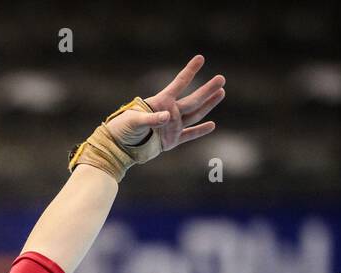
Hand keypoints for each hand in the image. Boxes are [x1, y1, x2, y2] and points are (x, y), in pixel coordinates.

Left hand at [106, 54, 224, 151]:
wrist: (119, 147)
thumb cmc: (123, 129)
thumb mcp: (135, 122)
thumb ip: (152, 119)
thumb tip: (168, 117)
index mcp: (161, 102)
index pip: (179, 83)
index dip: (190, 71)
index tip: (200, 58)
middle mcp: (170, 112)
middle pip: (193, 99)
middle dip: (207, 90)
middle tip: (221, 79)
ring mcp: (172, 126)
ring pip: (195, 114)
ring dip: (208, 105)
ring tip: (221, 93)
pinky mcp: (171, 141)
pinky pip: (189, 135)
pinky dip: (200, 131)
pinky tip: (212, 125)